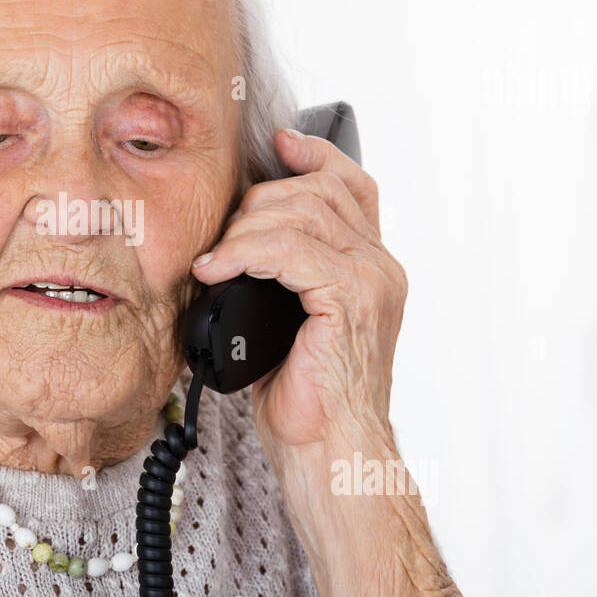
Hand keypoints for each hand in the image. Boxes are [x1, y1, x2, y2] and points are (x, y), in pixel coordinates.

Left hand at [190, 128, 463, 596]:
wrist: (327, 452)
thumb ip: (277, 275)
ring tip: (215, 260)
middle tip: (221, 237)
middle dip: (257, 201)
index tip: (277, 144)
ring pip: (303, 214)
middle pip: (318, 190)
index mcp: (371, 267)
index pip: (352, 185)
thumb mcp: (284, 321)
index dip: (314, 156)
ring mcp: (371, 282)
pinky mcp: (351, 301)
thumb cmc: (303, 399)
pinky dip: (245, 252)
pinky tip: (218, 269)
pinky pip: (291, 250)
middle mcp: (380, 267)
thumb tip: (223, 241)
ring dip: (245, 228)